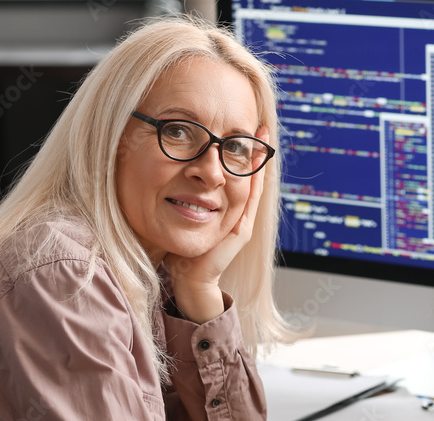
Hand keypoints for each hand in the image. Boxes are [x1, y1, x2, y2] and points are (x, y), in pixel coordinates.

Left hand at [165, 127, 268, 322]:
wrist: (188, 279)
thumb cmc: (181, 248)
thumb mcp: (180, 212)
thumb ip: (182, 194)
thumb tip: (170, 168)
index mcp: (226, 209)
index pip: (238, 175)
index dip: (243, 153)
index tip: (245, 130)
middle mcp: (238, 214)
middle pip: (250, 177)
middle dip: (256, 152)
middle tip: (261, 128)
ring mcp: (241, 223)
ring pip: (254, 186)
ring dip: (259, 163)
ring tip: (262, 141)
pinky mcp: (239, 232)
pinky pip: (250, 202)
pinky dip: (254, 183)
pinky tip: (255, 167)